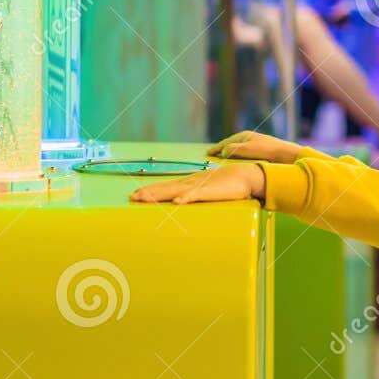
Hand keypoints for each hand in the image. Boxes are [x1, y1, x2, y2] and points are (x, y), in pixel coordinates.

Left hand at [129, 163, 264, 204]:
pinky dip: (185, 198)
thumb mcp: (209, 189)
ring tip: (143, 198)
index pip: (166, 186)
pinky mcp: (210, 191)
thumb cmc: (229, 184)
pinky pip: (195, 195)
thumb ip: (197, 194)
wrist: (246, 176)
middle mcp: (190, 183)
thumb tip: (184, 201)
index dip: (151, 190)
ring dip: (158, 194)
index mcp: (190, 183)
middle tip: (132, 197)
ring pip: (174, 191)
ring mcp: (199, 186)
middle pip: (165, 187)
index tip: (137, 195)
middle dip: (147, 192)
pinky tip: (176, 202)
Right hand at [207, 130, 303, 163]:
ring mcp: (254, 145)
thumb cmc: (266, 151)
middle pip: (231, 145)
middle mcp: (248, 139)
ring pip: (238, 151)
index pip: (225, 142)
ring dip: (230, 156)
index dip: (216, 148)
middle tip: (212, 157)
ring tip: (222, 162)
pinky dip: (238, 159)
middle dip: (221, 151)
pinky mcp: (260, 152)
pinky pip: (244, 155)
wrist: (286, 155)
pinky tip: (237, 165)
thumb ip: (233, 149)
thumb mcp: (247, 149)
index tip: (207, 153)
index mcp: (244, 135)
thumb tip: (222, 151)